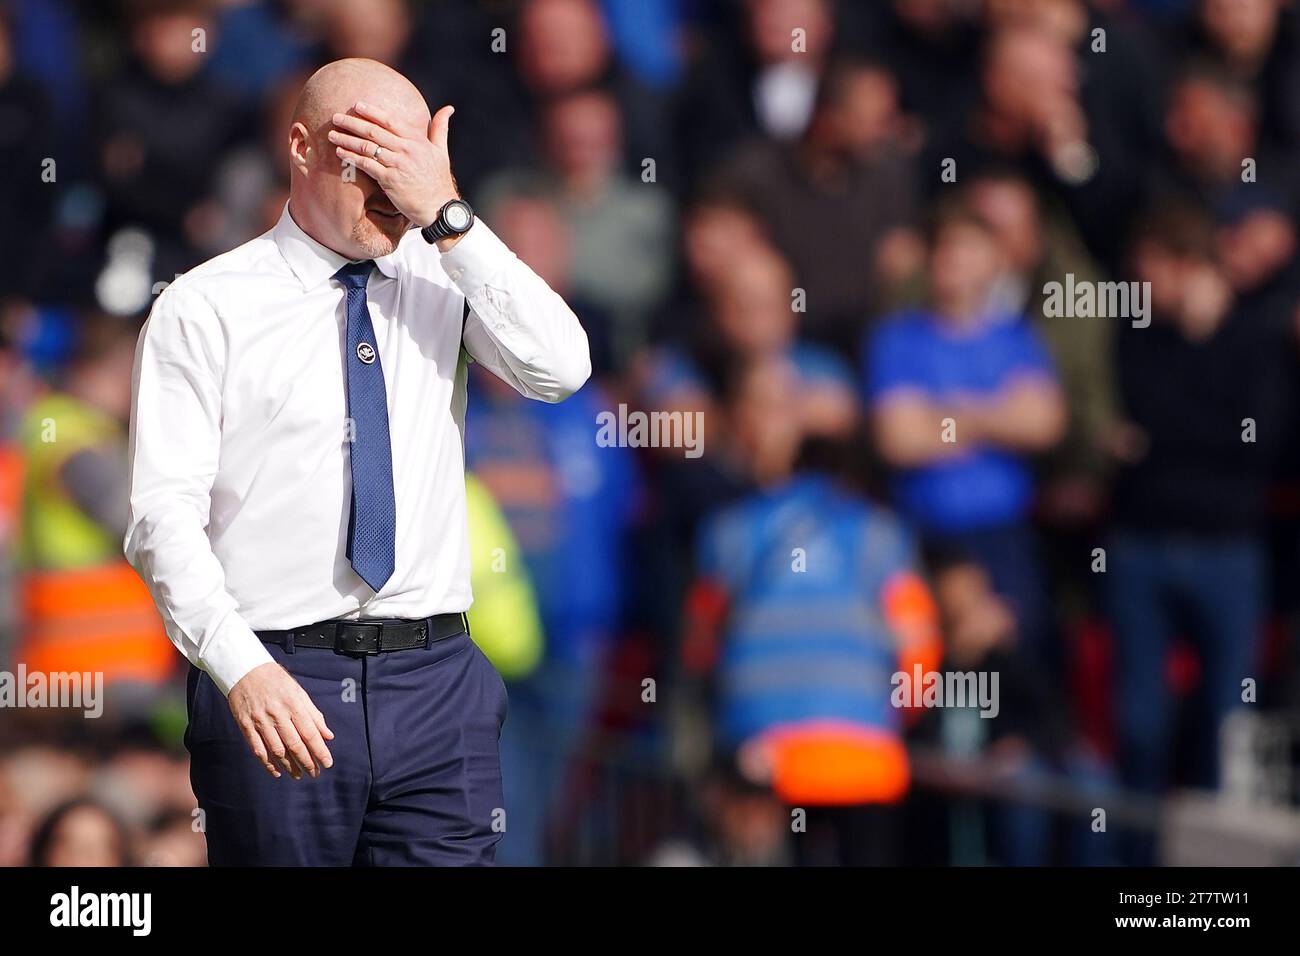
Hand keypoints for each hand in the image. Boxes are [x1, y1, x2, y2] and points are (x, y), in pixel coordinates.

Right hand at [227, 662, 334, 779]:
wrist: (245, 670)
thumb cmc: (276, 680)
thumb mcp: (299, 692)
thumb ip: (314, 715)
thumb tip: (328, 735)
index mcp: (293, 705)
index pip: (310, 733)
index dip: (319, 751)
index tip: (327, 763)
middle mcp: (277, 714)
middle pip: (294, 744)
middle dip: (307, 762)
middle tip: (314, 773)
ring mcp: (260, 721)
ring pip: (276, 750)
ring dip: (289, 766)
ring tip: (298, 775)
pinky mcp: (246, 725)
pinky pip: (258, 749)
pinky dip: (267, 763)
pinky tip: (276, 771)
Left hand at [329, 101, 459, 229]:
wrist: (439, 207)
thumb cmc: (439, 180)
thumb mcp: (442, 151)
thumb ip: (440, 128)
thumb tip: (448, 108)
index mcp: (416, 140)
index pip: (389, 121)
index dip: (371, 112)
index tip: (356, 105)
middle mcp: (405, 150)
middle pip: (373, 131)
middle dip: (352, 123)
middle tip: (336, 117)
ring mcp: (397, 165)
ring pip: (366, 147)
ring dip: (346, 139)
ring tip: (332, 134)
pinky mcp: (389, 180)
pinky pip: (366, 165)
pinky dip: (351, 157)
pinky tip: (340, 153)